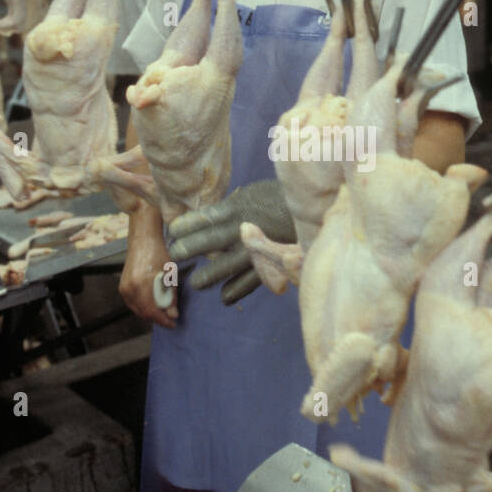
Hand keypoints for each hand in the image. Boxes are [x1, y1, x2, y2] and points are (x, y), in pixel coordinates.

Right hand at [119, 219, 178, 328]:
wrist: (143, 239)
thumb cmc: (158, 253)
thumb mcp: (170, 275)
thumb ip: (171, 296)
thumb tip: (173, 314)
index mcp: (141, 284)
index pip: (151, 311)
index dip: (162, 320)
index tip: (172, 324)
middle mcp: (129, 288)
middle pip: (143, 313)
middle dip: (157, 318)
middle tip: (170, 318)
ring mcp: (123, 288)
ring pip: (137, 310)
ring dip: (150, 313)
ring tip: (163, 310)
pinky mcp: (122, 286)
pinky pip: (133, 303)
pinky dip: (143, 306)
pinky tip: (153, 303)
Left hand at [167, 180, 296, 304]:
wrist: (317, 209)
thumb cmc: (282, 198)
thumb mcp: (254, 194)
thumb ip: (232, 208)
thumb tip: (209, 218)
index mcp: (236, 208)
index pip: (201, 218)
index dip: (183, 227)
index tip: (173, 232)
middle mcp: (241, 229)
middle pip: (205, 242)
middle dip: (185, 250)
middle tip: (175, 256)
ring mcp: (255, 250)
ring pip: (222, 268)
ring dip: (205, 278)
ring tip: (197, 284)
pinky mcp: (269, 266)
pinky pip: (247, 284)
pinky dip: (234, 292)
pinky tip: (225, 297)